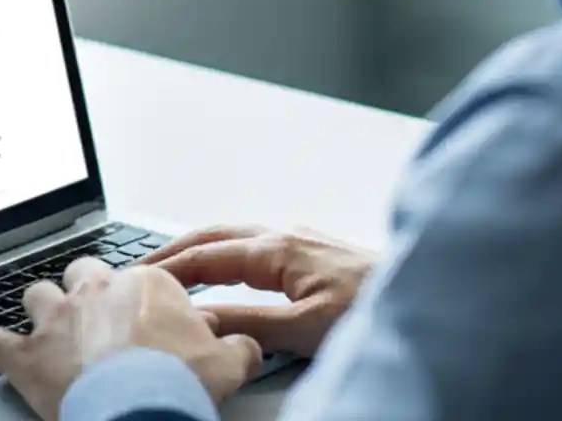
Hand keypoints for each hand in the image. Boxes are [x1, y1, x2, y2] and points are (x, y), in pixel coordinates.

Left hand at [0, 258, 262, 420]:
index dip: (145, 306)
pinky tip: (7, 360)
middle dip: (86, 292)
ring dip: (42, 314)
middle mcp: (96, 290)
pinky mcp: (25, 354)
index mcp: (146, 285)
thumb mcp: (229, 363)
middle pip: (83, 273)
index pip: (143, 281)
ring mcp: (56, 319)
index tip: (152, 330)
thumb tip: (247, 346)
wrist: (138, 411)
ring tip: (52, 337)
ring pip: (36, 295)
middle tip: (98, 323)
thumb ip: (238, 346)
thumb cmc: (180, 384)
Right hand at [140, 226, 375, 357]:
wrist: (425, 296)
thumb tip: (202, 321)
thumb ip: (249, 324)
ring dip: (199, 250)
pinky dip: (224, 254)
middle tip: (139, 270)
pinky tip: (225, 270)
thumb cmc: (373, 307)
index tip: (136, 280)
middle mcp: (285, 235)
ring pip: (233, 237)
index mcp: (277, 249)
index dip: (167, 269)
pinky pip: (253, 244)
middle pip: (213, 236)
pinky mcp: (313, 251)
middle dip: (173, 251)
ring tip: (171, 269)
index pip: (205, 255)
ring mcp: (300, 239)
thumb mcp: (304, 327)